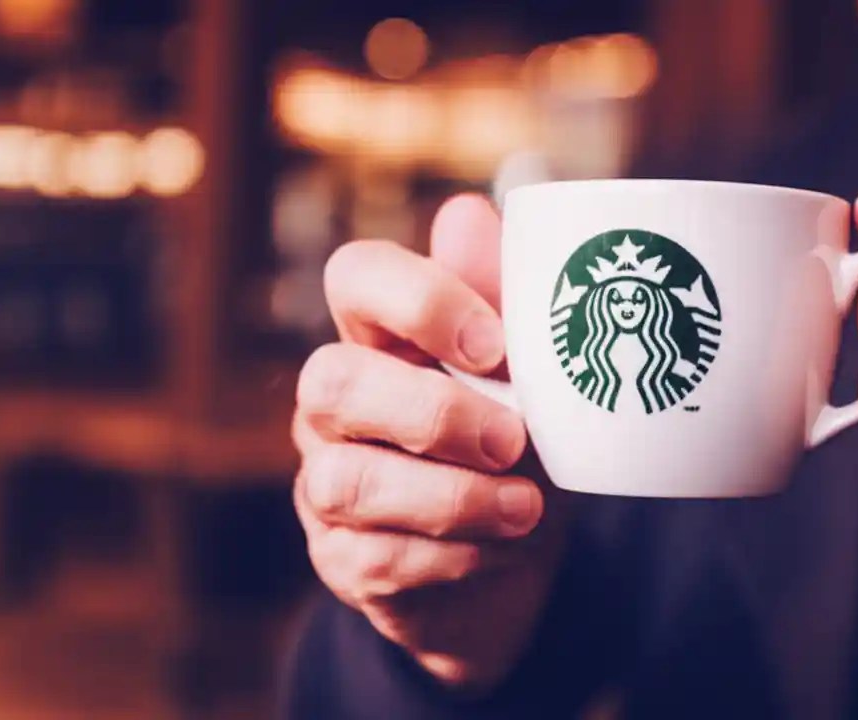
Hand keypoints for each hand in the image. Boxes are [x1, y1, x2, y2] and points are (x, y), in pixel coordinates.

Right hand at [293, 195, 568, 690]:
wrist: (518, 552)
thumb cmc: (520, 441)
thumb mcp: (530, 373)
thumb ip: (505, 299)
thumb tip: (468, 212)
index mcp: (382, 337)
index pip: (354, 278)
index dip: (418, 300)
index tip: (496, 345)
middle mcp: (337, 404)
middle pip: (330, 381)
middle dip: (432, 413)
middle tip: (515, 438)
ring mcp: (327, 482)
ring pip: (345, 481)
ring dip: (451, 497)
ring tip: (528, 507)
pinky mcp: (341, 557)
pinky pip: (375, 558)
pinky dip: (452, 557)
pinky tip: (501, 548)